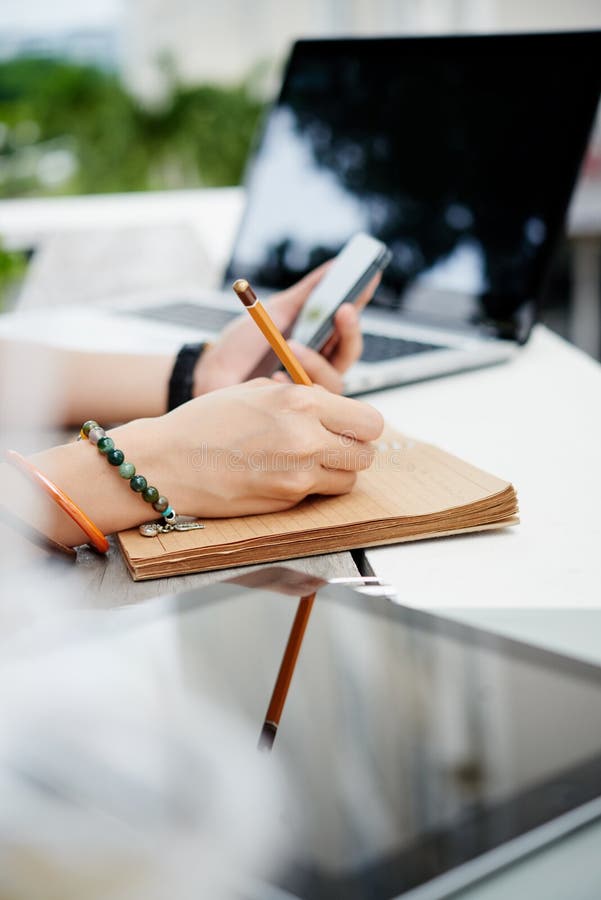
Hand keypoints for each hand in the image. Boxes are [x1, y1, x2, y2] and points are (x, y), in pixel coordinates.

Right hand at [140, 379, 383, 517]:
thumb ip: (302, 396)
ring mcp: (298, 476)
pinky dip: (310, 486)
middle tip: (333, 444)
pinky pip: (318, 494)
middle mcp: (306, 439)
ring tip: (309, 460)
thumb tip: (333, 407)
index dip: (362, 425)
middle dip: (354, 449)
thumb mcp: (257, 391)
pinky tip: (283, 473)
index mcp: (301, 402)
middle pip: (367, 454)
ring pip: (349, 480)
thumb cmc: (206, 422)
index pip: (369, 421)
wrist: (168, 462)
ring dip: (336, 471)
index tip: (351, 425)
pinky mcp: (286, 501)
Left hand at [194, 263, 379, 394]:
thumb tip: (337, 265)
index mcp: (316, 340)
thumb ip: (309, 291)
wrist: (211, 375)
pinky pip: (312, 402)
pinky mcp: (297, 411)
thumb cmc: (241, 346)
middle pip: (349, 351)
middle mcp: (318, 365)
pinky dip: (297, 385)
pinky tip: (277, 378)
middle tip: (343, 310)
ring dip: (316, 361)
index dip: (360, 304)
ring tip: (291, 347)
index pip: (347, 324)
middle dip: (349, 331)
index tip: (366, 282)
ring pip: (335, 379)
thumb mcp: (276, 311)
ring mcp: (309, 389)